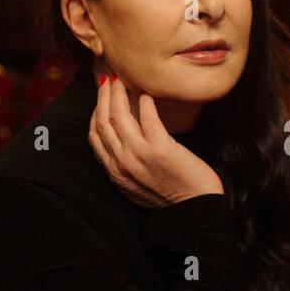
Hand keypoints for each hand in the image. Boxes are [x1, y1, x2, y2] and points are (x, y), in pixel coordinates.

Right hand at [88, 74, 223, 207]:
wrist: (195, 211)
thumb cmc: (170, 195)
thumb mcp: (137, 182)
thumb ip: (126, 161)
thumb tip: (125, 132)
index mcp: (115, 172)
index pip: (94, 135)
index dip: (95, 111)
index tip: (100, 96)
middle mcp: (122, 163)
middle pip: (103, 121)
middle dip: (103, 96)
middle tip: (108, 79)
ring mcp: (139, 155)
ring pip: (119, 116)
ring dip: (118, 94)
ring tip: (122, 81)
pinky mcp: (160, 149)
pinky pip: (147, 117)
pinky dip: (145, 102)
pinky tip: (147, 94)